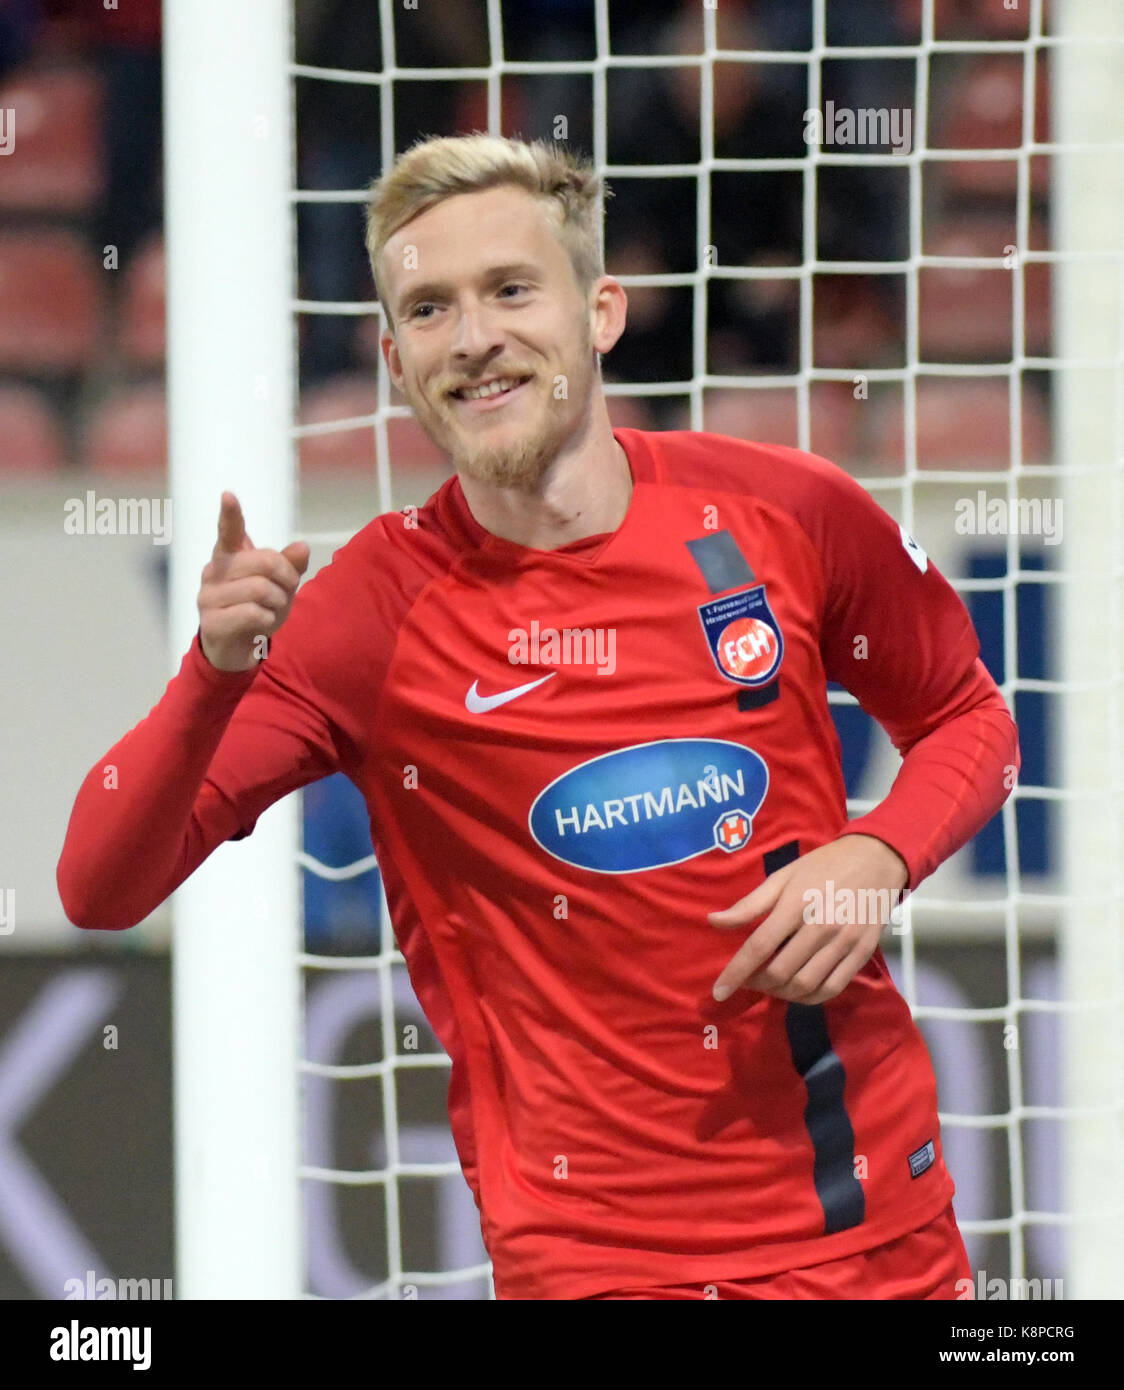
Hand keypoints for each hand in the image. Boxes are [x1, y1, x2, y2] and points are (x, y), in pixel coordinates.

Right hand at [197, 492, 309, 671]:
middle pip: (264, 562)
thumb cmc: (257, 609)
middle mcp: (214, 572)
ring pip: (260, 589)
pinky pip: (253, 613)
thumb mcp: (280, 586)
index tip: (228, 495)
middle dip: (287, 578)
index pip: (229, 531)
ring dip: (279, 603)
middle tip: (289, 591)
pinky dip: (268, 620)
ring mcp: (208, 597)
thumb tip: (302, 547)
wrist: (236, 650)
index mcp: (229, 556)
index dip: (230, 514)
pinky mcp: (212, 623)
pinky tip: (263, 625)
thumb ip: (290, 566)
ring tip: (273, 611)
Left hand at [709, 834, 909, 1005]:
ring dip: (781, 994)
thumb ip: (750, 904)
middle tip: (749, 980)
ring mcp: (845, 942)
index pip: (760, 946)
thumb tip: (714, 922)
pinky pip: (832, 988)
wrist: (876, 860)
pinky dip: (809, 998)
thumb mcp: (783, 876)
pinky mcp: (863, 953)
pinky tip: (797, 991)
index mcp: (797, 903)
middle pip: (781, 971)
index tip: (719, 991)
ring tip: (771, 986)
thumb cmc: (823, 866)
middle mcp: (821, 926)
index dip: (736, 972)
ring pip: (806, 985)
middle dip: (758, 984)